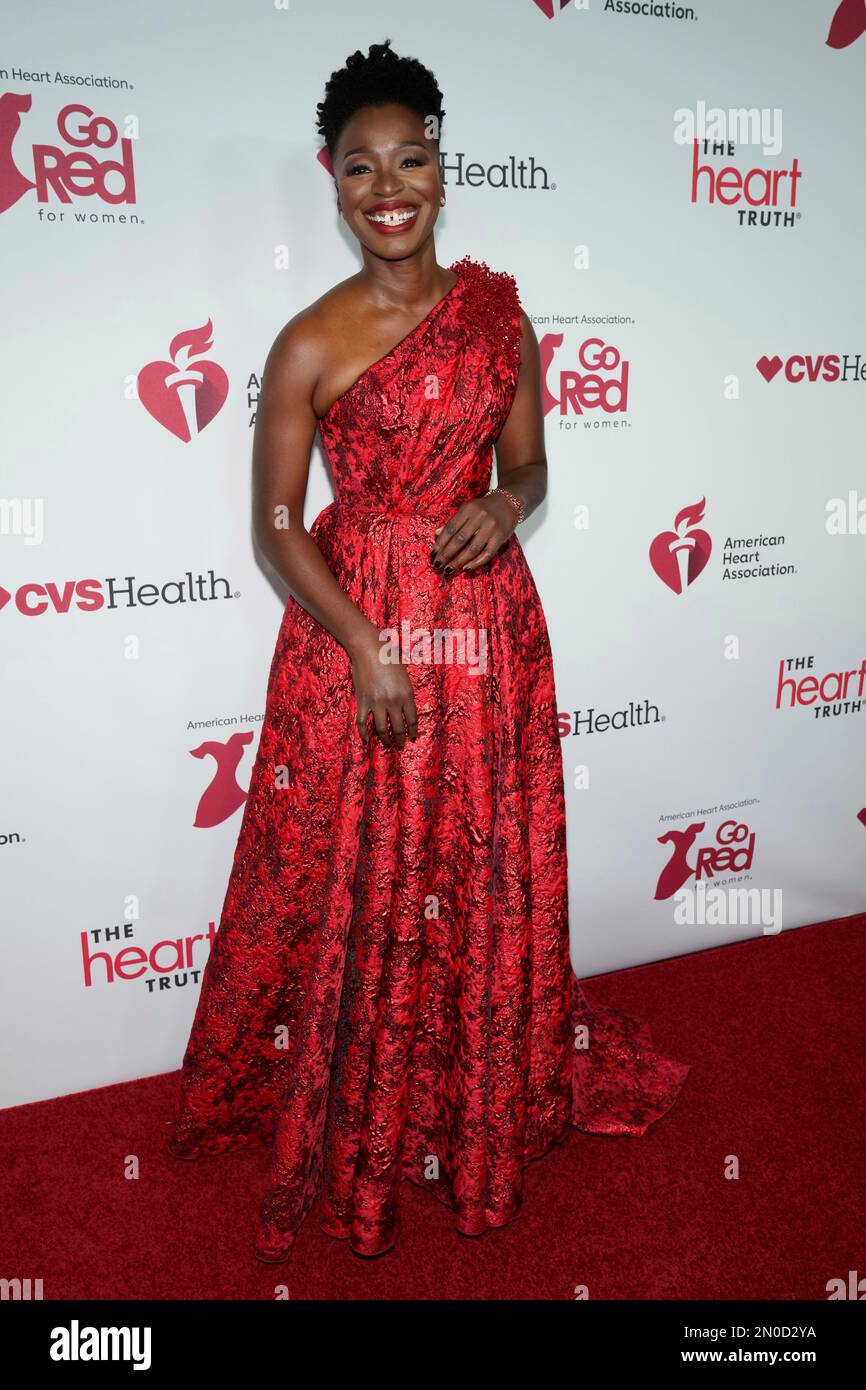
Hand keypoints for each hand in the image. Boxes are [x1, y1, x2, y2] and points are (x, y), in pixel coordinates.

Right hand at [350, 632, 418, 748]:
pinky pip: (363, 723)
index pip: (412, 720)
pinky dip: (363, 734)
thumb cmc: (389, 658)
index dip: (412, 732)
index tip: (412, 738)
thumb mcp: (405, 676)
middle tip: (400, 745)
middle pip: (398, 728)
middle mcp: (394, 701)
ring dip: (385, 739)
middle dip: (400, 739)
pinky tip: (366, 740)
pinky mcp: (363, 702)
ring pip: (382, 729)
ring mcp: (377, 703)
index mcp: (407, 694)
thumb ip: (405, 693)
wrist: (369, 650)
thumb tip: (405, 707)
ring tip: (387, 743)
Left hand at [430, 492, 518, 573]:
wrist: (509, 503)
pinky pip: (486, 553)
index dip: (440, 543)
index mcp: (468, 509)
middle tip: (438, 565)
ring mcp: (491, 528)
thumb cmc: (485, 508)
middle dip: (446, 554)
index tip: (433, 554)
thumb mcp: (468, 510)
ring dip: (459, 561)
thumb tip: (437, 533)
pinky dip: (475, 562)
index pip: (450, 528)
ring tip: (449, 569)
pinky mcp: (500, 537)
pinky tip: (466, 568)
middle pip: (459, 539)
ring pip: (472, 548)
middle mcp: (479, 517)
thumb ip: (454, 522)